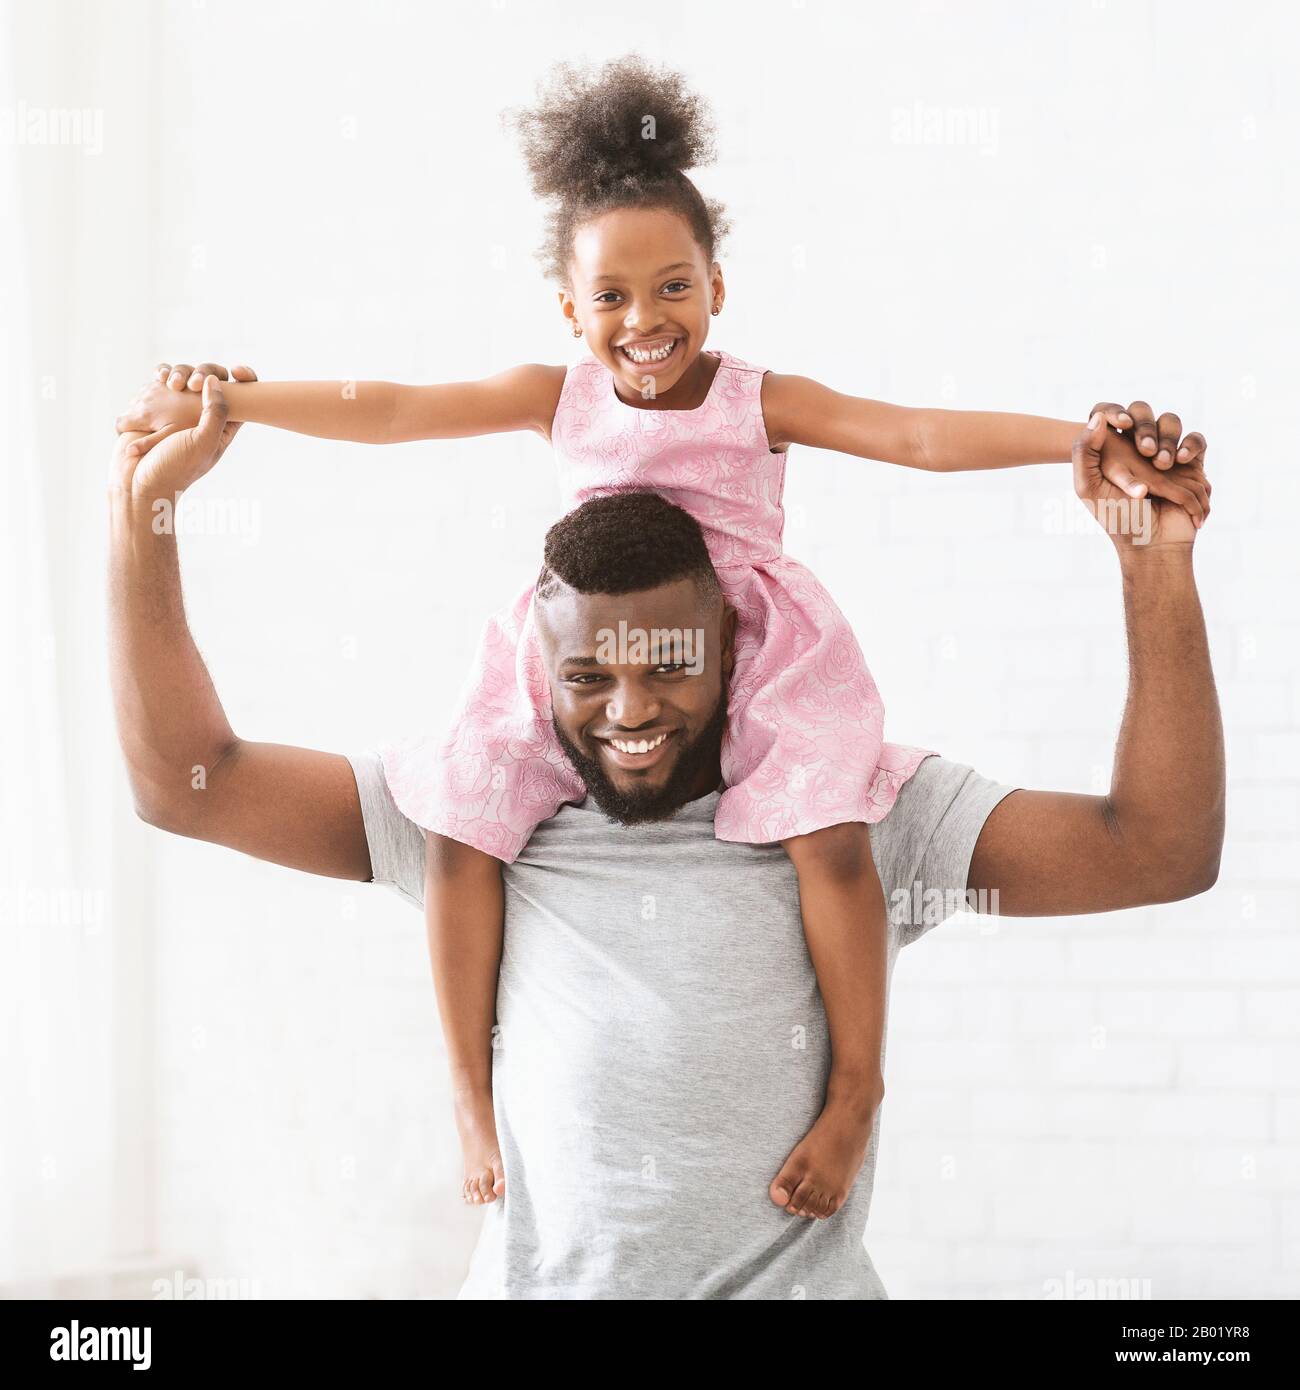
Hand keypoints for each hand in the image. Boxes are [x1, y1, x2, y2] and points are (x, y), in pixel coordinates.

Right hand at [112, 362, 256, 497]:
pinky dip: (162, 374)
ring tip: (173, 384)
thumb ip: (216, 412)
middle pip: (213, 380)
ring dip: (181, 372)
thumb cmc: (173, 467)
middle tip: (194, 383)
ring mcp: (178, 409)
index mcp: (222, 427)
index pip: (243, 399)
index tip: (238, 371)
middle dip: (205, 372)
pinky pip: (162, 379)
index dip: (246, 379)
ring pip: (187, 376)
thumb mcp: (203, 442)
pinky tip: (160, 379)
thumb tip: (215, 380)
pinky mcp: (156, 404)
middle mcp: (202, 416)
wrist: (135, 479)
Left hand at [1074, 410, 1207, 550]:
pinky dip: (1190, 445)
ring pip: (1170, 422)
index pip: (1109, 412)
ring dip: (1166, 438)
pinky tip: (1180, 460)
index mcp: (1110, 451)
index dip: (1112, 410)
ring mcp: (1165, 455)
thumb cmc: (1117, 520)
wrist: (1153, 545)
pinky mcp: (1192, 466)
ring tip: (1161, 464)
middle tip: (1144, 452)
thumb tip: (1097, 417)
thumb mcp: (1088, 488)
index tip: (1119, 422)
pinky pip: (1197, 441)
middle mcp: (1137, 449)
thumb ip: (1084, 452)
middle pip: (1142, 411)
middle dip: (1144, 427)